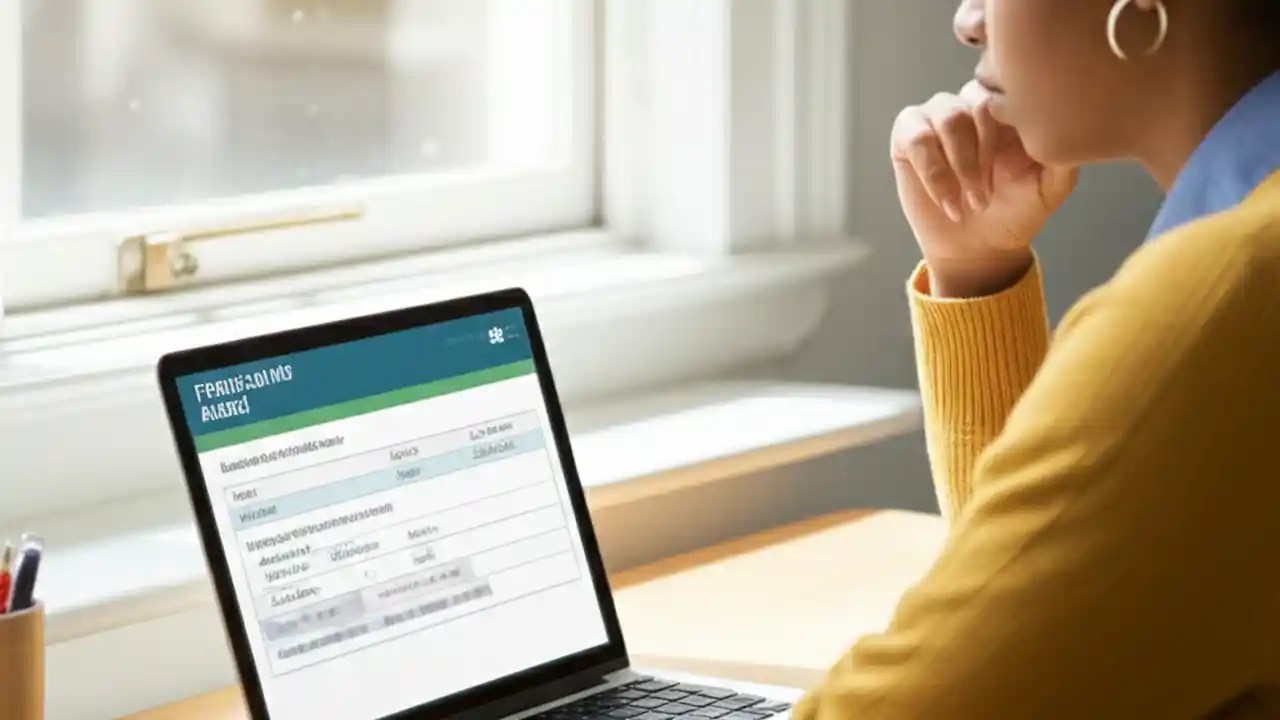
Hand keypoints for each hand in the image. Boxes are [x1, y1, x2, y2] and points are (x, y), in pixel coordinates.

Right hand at [891, 81, 1077, 297]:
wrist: (978, 247)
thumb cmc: (1017, 211)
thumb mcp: (1051, 185)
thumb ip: (1063, 153)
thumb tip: (1067, 121)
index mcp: (1009, 108)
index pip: (1009, 85)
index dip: (1011, 120)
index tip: (1017, 161)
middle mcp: (972, 104)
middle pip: (977, 99)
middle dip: (986, 151)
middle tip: (990, 193)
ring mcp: (937, 116)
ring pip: (948, 117)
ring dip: (962, 165)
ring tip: (972, 202)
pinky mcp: (908, 136)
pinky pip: (917, 137)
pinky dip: (934, 174)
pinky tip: (949, 202)